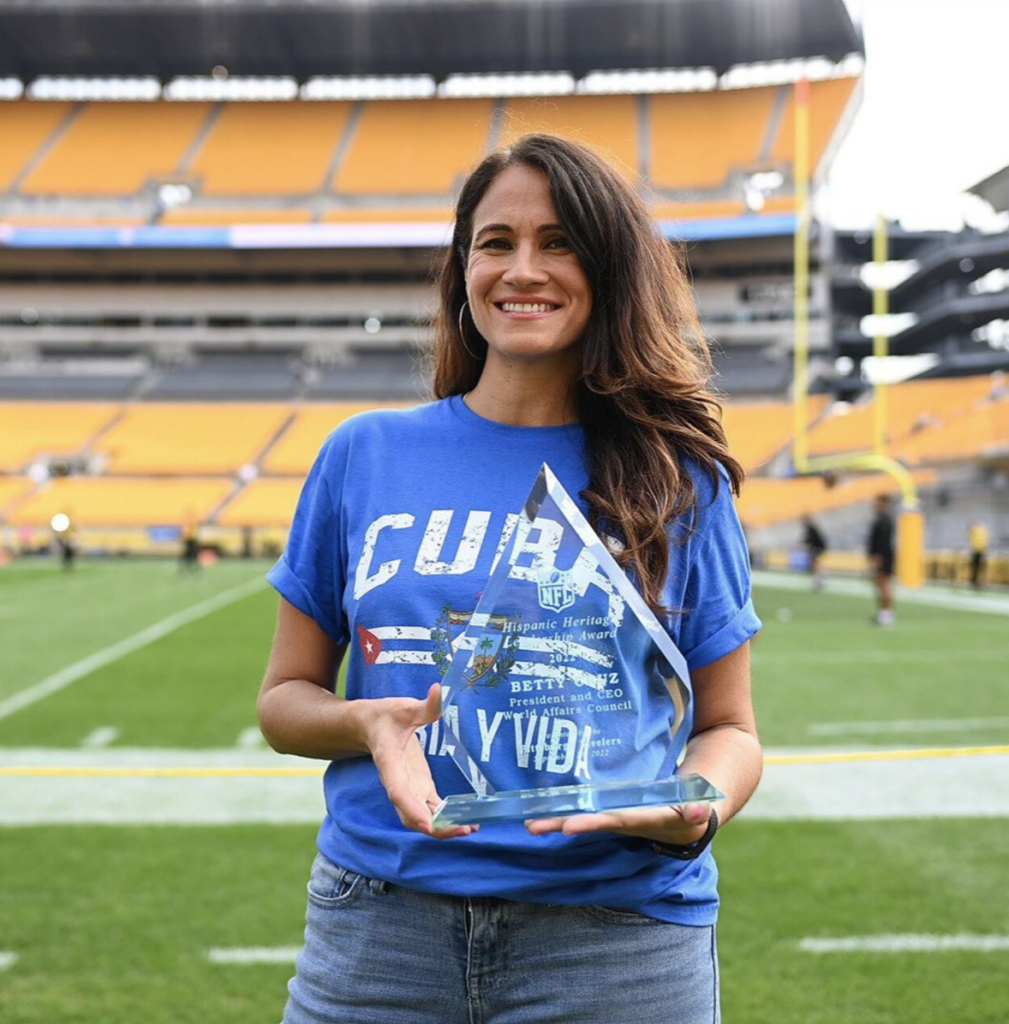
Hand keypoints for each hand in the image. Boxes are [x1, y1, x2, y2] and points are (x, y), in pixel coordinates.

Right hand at [362, 683, 477, 840]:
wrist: (368, 726)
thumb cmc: (385, 717)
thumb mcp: (404, 708)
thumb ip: (425, 706)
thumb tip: (441, 689)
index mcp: (390, 765)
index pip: (399, 793)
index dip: (412, 810)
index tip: (429, 824)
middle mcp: (398, 783)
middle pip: (412, 815)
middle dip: (436, 827)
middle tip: (465, 828)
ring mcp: (408, 788)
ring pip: (421, 818)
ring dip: (443, 827)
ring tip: (471, 828)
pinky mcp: (418, 788)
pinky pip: (430, 810)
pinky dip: (446, 819)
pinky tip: (468, 821)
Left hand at [525, 801, 711, 844]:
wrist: (688, 817)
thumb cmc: (692, 808)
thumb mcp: (698, 808)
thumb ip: (696, 808)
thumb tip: (698, 811)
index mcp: (645, 820)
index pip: (615, 820)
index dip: (593, 822)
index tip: (569, 826)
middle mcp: (625, 822)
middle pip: (590, 823)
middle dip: (562, 825)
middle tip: (533, 827)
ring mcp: (616, 818)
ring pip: (583, 818)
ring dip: (556, 821)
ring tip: (529, 824)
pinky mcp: (611, 811)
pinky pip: (584, 810)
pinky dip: (563, 813)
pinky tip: (539, 813)